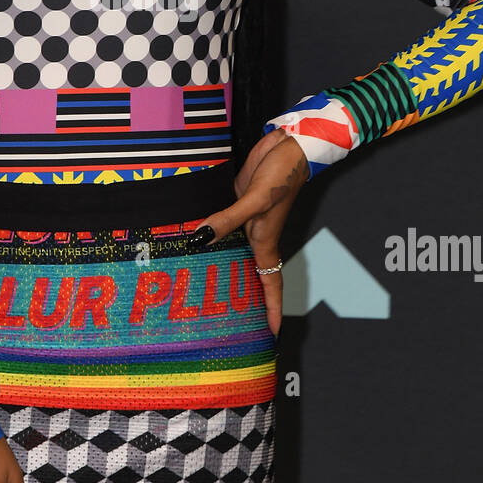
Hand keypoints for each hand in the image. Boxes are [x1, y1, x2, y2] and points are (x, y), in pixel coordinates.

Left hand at [192, 130, 308, 337]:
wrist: (288, 145)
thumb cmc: (282, 175)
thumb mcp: (255, 200)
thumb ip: (227, 220)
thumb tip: (199, 238)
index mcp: (266, 241)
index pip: (271, 285)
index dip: (272, 311)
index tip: (271, 337)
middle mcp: (257, 235)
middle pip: (251, 276)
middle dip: (246, 300)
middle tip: (228, 323)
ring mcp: (246, 220)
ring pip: (233, 252)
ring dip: (224, 267)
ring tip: (202, 289)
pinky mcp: (237, 202)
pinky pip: (221, 225)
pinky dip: (210, 234)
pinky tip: (194, 239)